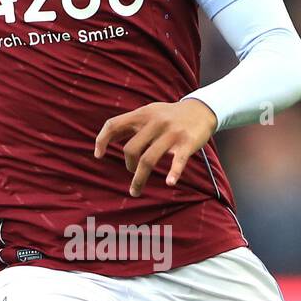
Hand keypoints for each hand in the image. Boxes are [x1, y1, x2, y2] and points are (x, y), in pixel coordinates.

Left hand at [94, 99, 217, 196]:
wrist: (201, 110)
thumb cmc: (169, 115)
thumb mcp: (149, 113)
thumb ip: (130, 124)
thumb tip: (105, 140)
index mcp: (142, 115)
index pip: (114, 125)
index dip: (102, 140)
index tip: (98, 155)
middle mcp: (155, 122)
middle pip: (130, 149)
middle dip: (128, 166)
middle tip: (132, 172)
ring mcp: (171, 133)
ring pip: (148, 160)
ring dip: (139, 179)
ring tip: (135, 190)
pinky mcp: (187, 143)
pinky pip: (177, 161)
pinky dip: (173, 173)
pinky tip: (169, 183)